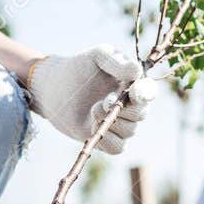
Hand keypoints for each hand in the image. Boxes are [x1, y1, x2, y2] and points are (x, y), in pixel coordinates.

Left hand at [26, 45, 157, 153]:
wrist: (54, 87)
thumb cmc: (79, 67)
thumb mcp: (97, 56)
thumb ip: (117, 61)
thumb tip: (137, 71)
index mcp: (132, 84)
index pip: (149, 92)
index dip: (146, 94)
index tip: (135, 93)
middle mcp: (130, 105)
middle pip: (141, 114)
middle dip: (123, 109)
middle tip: (103, 101)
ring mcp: (119, 124)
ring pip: (130, 131)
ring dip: (111, 122)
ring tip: (93, 110)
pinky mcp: (106, 139)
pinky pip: (118, 147)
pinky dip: (107, 139)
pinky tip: (93, 128)